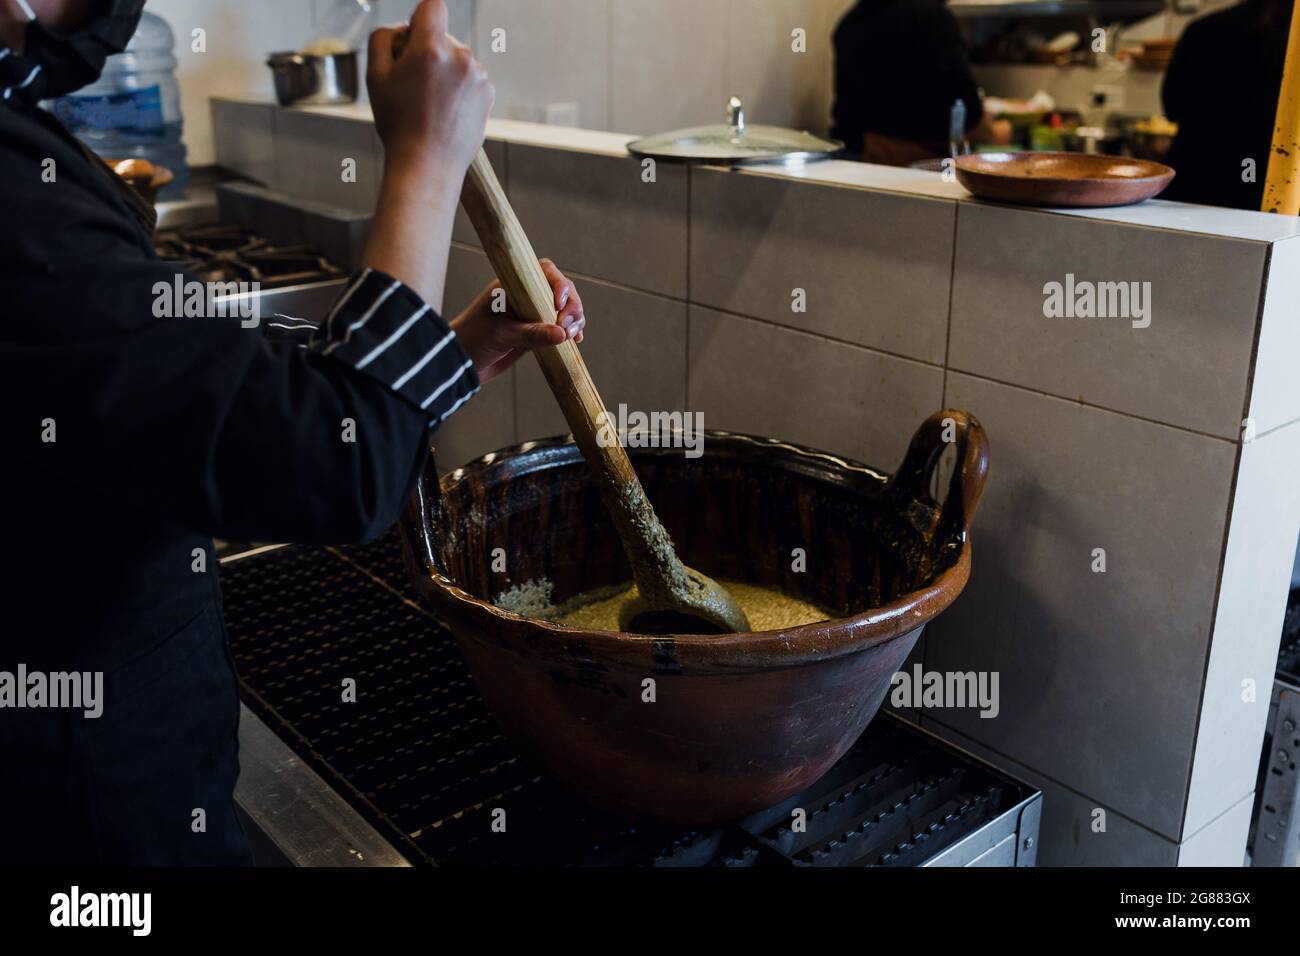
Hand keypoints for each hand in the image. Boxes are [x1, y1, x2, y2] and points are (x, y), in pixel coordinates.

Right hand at [367, 0, 493, 180]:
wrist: (427, 166)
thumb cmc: (398, 123)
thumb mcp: (375, 76)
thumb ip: (383, 39)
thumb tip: (401, 28)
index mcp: (431, 48)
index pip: (432, 6)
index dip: (420, 19)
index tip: (413, 39)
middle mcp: (461, 57)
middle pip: (443, 37)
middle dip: (429, 51)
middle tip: (414, 85)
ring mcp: (478, 76)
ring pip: (457, 60)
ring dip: (445, 72)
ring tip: (430, 104)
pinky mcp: (488, 94)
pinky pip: (470, 80)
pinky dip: (459, 89)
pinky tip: (446, 112)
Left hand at [451, 260, 585, 384]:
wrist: (461, 363)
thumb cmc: (474, 340)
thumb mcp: (503, 336)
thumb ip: (533, 335)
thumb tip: (562, 334)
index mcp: (514, 286)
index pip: (545, 272)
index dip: (559, 284)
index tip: (559, 304)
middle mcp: (526, 296)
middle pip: (561, 290)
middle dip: (571, 306)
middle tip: (568, 327)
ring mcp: (532, 314)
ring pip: (564, 309)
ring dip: (574, 320)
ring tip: (572, 337)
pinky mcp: (536, 332)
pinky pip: (559, 327)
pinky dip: (570, 332)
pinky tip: (575, 341)